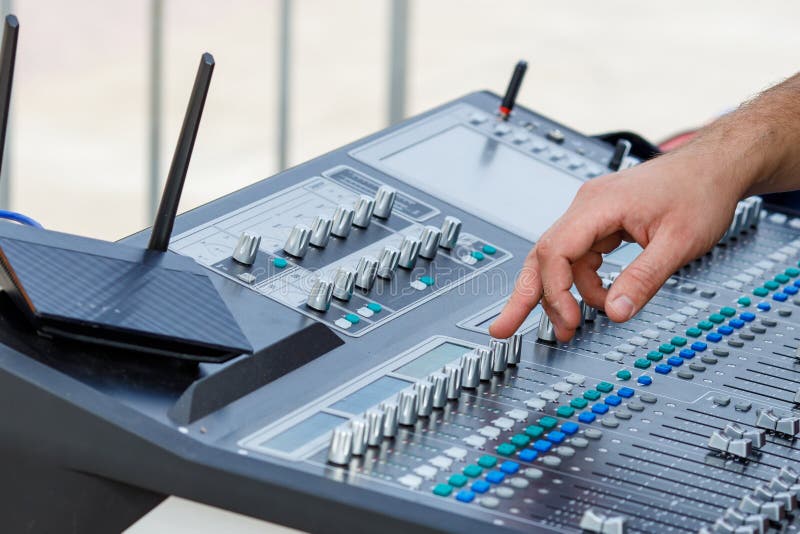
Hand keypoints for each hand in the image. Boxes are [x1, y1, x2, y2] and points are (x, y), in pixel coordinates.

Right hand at [489, 149, 747, 340]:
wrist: (716, 165)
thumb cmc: (700, 191)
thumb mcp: (678, 243)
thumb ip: (643, 280)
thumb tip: (614, 313)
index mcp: (597, 205)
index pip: (556, 250)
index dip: (556, 290)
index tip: (569, 320)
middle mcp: (585, 207)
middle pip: (541, 255)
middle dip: (524, 295)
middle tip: (502, 329)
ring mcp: (591, 214)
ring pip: (558, 260)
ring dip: (561, 295)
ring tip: (570, 327)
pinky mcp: (601, 223)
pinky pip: (578, 257)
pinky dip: (582, 283)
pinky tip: (597, 299)